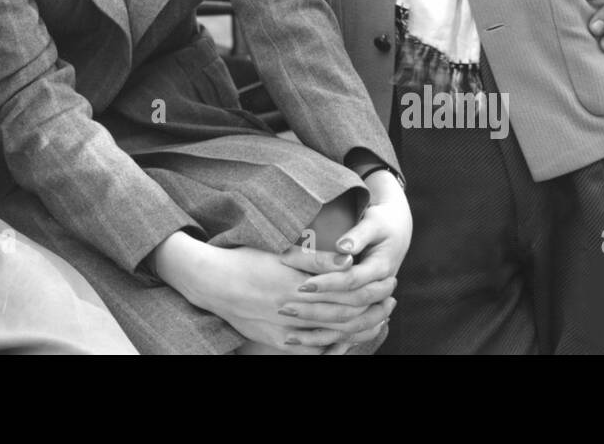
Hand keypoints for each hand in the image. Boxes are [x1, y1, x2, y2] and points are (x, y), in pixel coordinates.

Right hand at [153, 234, 384, 352]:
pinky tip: (347, 340)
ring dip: (360, 328)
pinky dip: (334, 347)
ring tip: (379, 319)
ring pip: (333, 335)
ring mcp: (285, 330)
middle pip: (346, 315)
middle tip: (392, 299)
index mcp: (298, 285)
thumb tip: (350, 259)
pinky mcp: (276, 341)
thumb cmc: (245, 260)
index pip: (347, 290)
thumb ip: (317, 259)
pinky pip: (312, 350)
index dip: (371, 286)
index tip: (389, 279)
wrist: (211, 283)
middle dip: (373, 308)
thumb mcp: (281, 252)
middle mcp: (294, 311)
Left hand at [280, 170, 410, 352]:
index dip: (328, 283)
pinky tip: (307, 344)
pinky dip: (331, 341)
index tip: (301, 284)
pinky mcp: (370, 309)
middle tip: (286, 307)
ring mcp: (377, 302)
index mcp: (381, 268)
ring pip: (350, 326)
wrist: (397, 230)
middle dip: (317, 310)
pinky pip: (351, 332)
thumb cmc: (381, 222)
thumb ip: (358, 235)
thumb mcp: (373, 223)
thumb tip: (342, 247)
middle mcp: (380, 289)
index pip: (352, 281)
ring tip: (289, 335)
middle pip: (350, 308)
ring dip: (320, 332)